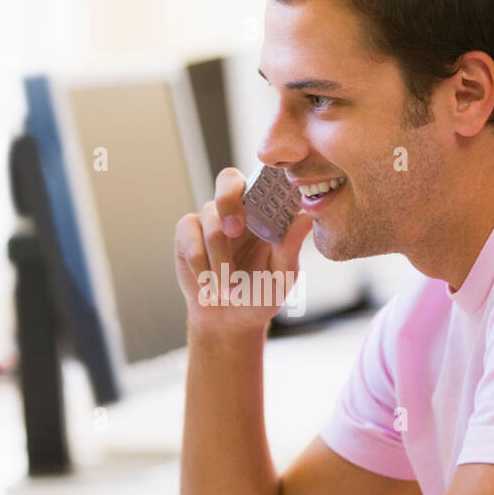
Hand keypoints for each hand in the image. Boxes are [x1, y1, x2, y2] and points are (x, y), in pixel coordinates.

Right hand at [174, 167, 312, 333]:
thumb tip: (306, 218)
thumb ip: (290, 247)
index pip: (264, 179)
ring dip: (220, 261)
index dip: (264, 174)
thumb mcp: (282, 277)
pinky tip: (210, 286)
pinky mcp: (187, 233)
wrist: (230, 321)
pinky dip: (201, 266)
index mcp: (265, 211)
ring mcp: (210, 218)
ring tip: (229, 289)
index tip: (268, 192)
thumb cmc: (261, 294)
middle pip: (228, 180)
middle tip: (234, 230)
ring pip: (210, 222)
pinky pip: (190, 238)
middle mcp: (238, 208)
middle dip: (229, 201)